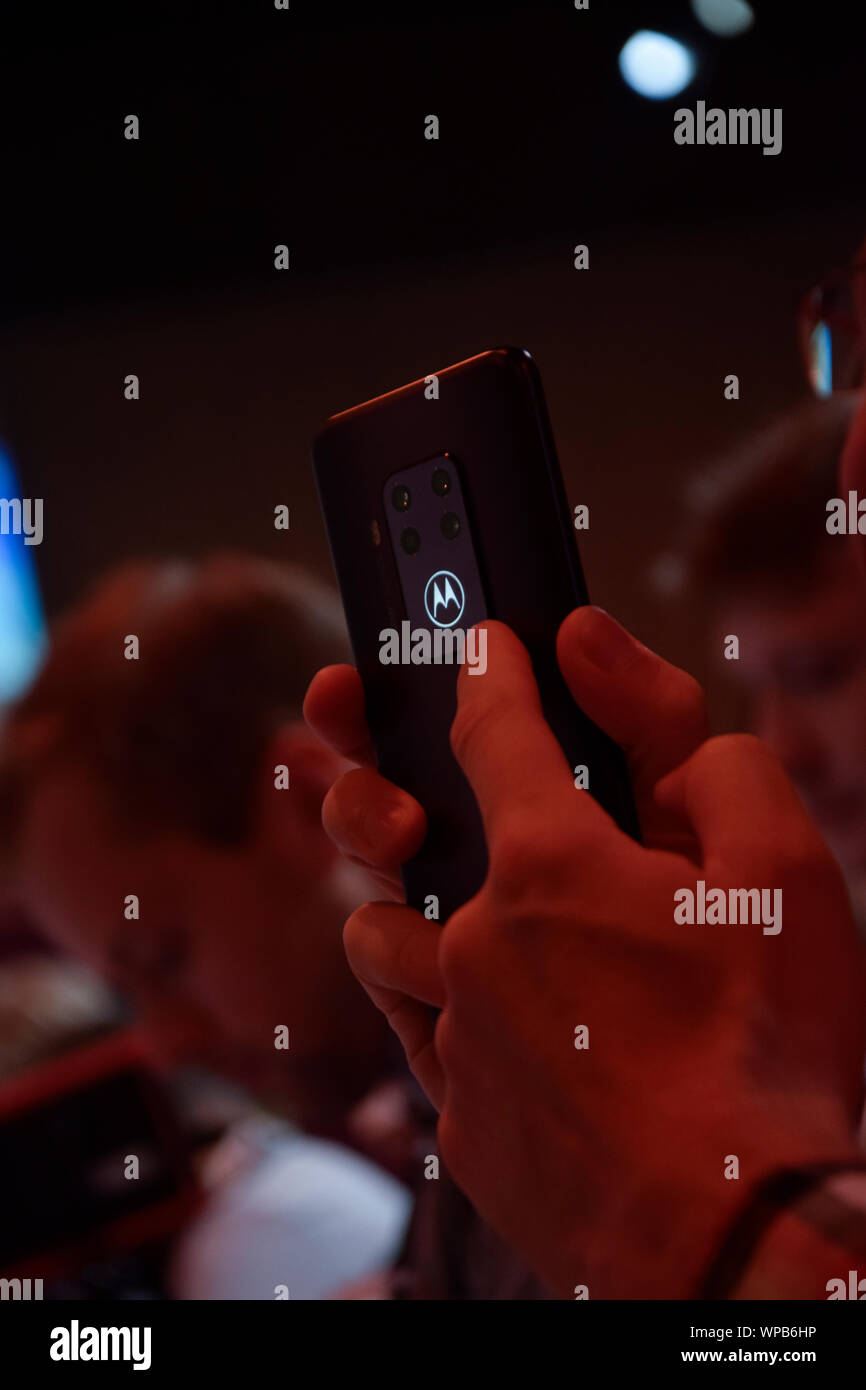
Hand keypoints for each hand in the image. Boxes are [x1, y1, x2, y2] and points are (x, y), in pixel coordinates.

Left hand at [306, 610, 865, 1296]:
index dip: (489, 671)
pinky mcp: (463, 1124)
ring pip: (378, 952)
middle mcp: (474, 944)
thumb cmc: (770, 1058)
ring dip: (401, 920)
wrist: (742, 1245)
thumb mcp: (786, 878)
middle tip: (413, 802)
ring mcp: (457, 1040)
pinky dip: (445, 1019)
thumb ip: (718, 768)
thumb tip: (663, 729)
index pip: (493, 728)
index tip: (481, 646)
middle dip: (392, 803)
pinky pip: (423, 1047)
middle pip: (393, 846)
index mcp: (550, 865)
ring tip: (449, 920)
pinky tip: (497, 1028)